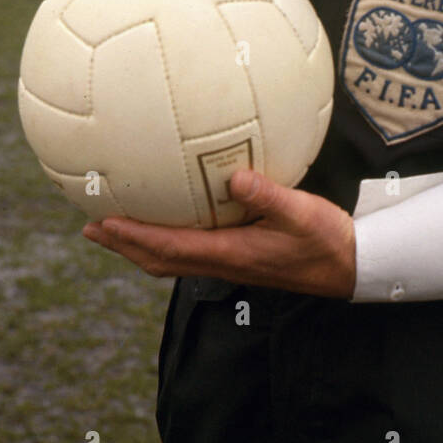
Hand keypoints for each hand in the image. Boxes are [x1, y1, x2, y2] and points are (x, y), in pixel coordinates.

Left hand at [81, 169, 356, 299]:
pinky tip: (170, 223)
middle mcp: (224, 263)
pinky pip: (191, 252)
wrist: (350, 266)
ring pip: (172, 260)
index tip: (102, 223)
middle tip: (91, 228)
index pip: (169, 248)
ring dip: (139, 247)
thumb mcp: (303, 213)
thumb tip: (233, 177)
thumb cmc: (328, 239)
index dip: (133, 237)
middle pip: (159, 260)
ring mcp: (232, 263)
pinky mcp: (241, 258)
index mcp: (232, 254)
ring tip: (115, 230)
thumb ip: (268, 195)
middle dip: (123, 245)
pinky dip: (167, 242)